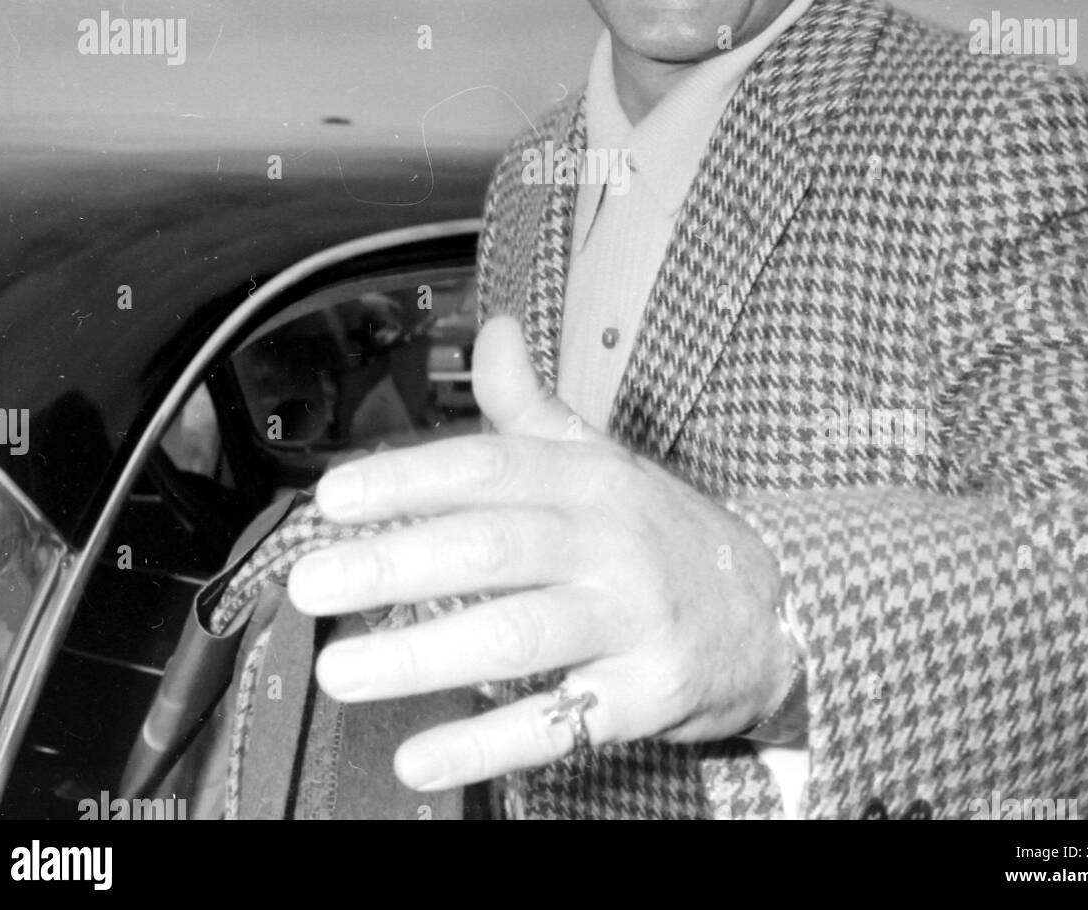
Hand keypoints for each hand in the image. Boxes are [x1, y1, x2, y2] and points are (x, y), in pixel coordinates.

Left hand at [287, 315, 790, 791]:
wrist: (774, 610)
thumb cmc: (658, 532)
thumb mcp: (603, 459)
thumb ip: (532, 405)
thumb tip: (492, 330)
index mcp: (590, 478)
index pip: (490, 467)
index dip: (408, 479)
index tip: (332, 498)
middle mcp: (610, 543)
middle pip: (494, 548)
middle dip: (396, 564)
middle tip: (313, 584)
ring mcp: (633, 620)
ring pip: (519, 637)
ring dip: (423, 657)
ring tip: (341, 671)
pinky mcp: (649, 695)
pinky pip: (560, 724)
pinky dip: (484, 746)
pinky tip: (416, 757)